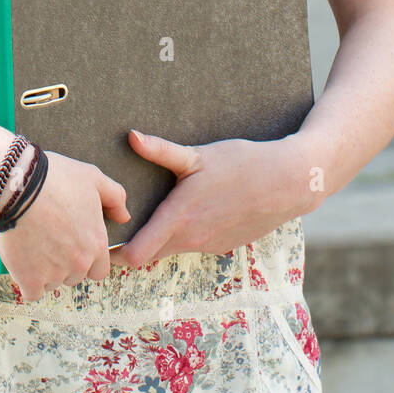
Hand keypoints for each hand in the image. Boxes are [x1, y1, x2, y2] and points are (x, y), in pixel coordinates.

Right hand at [0, 150, 129, 299]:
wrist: (17, 186)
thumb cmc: (56, 178)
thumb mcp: (93, 177)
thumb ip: (115, 197)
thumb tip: (124, 217)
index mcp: (96, 243)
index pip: (100, 270)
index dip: (88, 260)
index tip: (74, 246)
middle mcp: (79, 263)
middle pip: (76, 276)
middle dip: (66, 264)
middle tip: (52, 241)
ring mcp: (54, 273)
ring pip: (53, 283)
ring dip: (46, 272)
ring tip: (35, 245)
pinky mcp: (29, 278)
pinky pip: (32, 292)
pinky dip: (28, 281)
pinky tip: (24, 263)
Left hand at [108, 129, 299, 268]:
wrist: (289, 182)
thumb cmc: (243, 165)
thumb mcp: (199, 155)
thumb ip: (161, 150)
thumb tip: (131, 136)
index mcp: (179, 219)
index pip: (135, 255)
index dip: (115, 250)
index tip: (105, 233)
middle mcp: (191, 240)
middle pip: (149, 254)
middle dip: (133, 243)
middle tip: (122, 219)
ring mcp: (209, 246)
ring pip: (172, 249)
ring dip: (160, 237)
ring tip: (156, 209)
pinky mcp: (223, 245)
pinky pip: (194, 244)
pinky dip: (185, 234)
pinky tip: (194, 209)